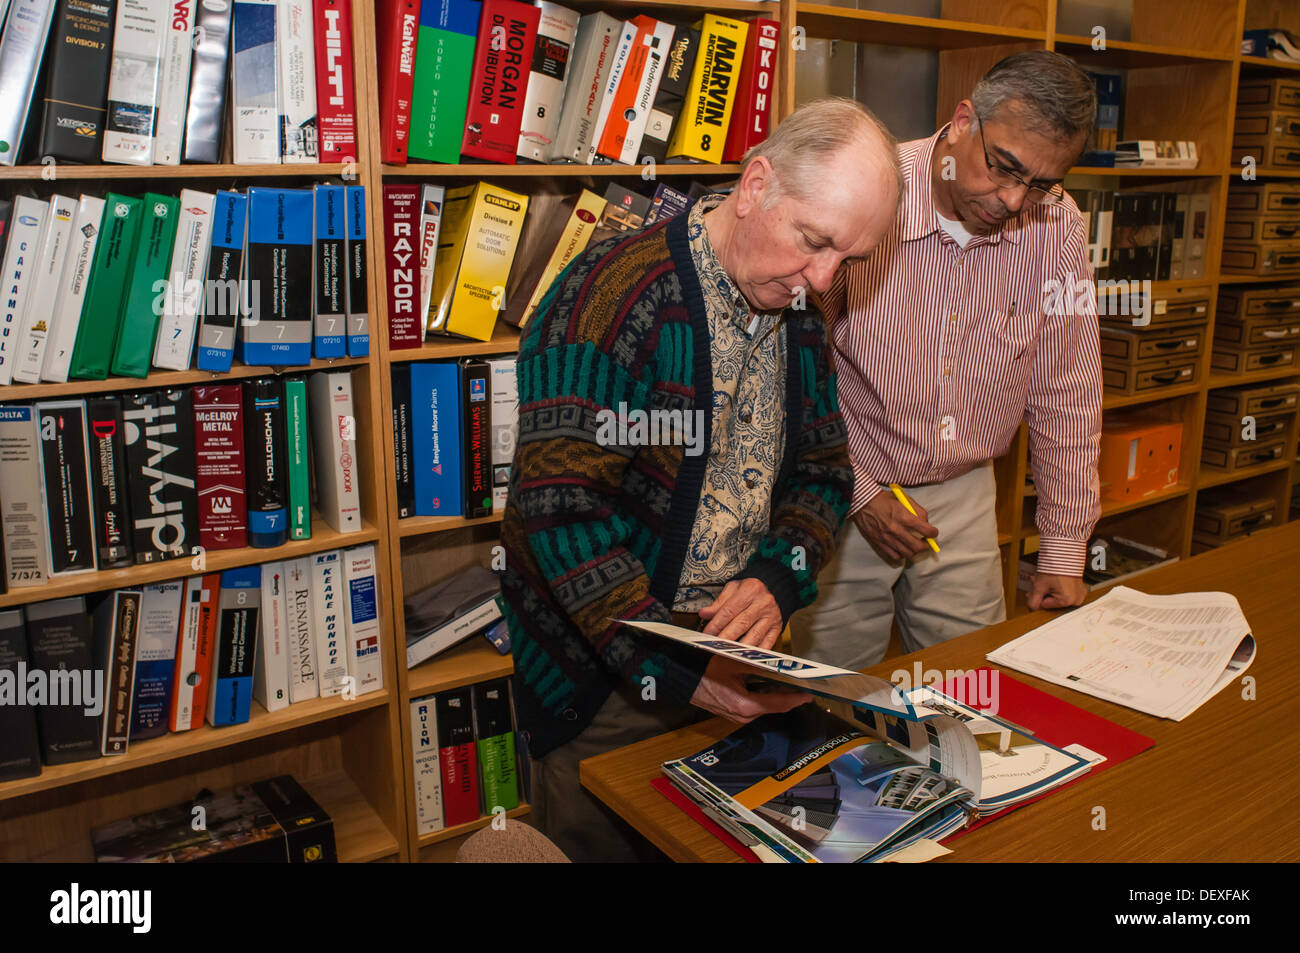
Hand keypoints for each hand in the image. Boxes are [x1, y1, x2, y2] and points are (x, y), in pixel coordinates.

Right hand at [688, 656, 810, 723]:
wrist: (683, 680)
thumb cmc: (705, 670)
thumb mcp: (735, 663)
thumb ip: (759, 665)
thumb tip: (779, 664)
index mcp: (746, 705)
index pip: (779, 703)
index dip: (796, 698)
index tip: (809, 694)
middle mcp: (744, 715)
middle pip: (774, 707)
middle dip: (789, 697)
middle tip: (801, 687)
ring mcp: (737, 716)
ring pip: (764, 708)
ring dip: (776, 697)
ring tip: (788, 685)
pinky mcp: (732, 713)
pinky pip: (754, 707)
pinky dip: (764, 698)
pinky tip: (768, 687)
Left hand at [698, 578, 782, 647]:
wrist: (775, 588)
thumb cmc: (751, 590)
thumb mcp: (734, 588)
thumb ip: (719, 603)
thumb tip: (704, 614)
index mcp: (750, 590)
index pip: (729, 611)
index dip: (716, 624)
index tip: (707, 633)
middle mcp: (762, 603)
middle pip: (741, 624)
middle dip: (725, 637)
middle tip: (714, 646)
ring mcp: (771, 617)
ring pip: (754, 636)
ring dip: (739, 647)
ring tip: (726, 653)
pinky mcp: (777, 628)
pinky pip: (766, 644)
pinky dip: (755, 652)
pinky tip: (744, 656)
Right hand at [852, 492, 938, 562]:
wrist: (862, 503)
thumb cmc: (883, 500)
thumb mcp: (903, 499)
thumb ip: (917, 510)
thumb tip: (926, 522)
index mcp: (904, 517)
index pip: (926, 531)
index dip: (933, 533)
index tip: (933, 532)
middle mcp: (896, 530)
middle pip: (918, 547)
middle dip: (926, 546)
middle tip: (926, 542)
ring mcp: (887, 539)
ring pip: (908, 554)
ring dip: (914, 551)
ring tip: (914, 545)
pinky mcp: (880, 544)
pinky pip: (895, 556)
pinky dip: (902, 554)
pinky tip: (902, 548)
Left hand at [1026, 573, 1086, 610]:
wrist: (1064, 554)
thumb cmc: (1054, 568)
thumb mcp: (1039, 586)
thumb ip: (1034, 601)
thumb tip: (1031, 610)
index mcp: (1067, 601)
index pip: (1045, 605)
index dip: (1037, 596)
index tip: (1034, 589)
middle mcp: (1076, 601)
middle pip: (1052, 602)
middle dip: (1042, 593)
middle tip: (1036, 583)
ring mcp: (1080, 595)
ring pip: (1058, 597)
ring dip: (1048, 590)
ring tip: (1042, 579)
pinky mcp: (1080, 590)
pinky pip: (1066, 593)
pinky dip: (1057, 588)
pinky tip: (1052, 580)